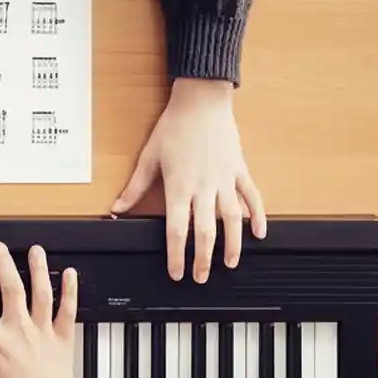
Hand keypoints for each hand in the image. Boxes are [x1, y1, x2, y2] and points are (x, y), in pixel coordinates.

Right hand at [0, 243, 147, 377]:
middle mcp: (20, 332)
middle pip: (11, 288)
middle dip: (3, 264)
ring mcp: (44, 335)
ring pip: (41, 292)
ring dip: (38, 268)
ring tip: (35, 250)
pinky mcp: (64, 343)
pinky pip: (69, 311)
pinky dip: (71, 291)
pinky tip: (70, 274)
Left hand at [110, 77, 265, 282]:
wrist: (201, 100)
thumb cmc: (174, 126)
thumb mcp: (149, 157)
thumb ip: (135, 187)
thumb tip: (117, 207)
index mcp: (179, 185)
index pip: (177, 229)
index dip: (177, 254)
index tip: (176, 271)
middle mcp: (204, 186)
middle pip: (206, 231)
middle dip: (204, 258)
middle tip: (201, 276)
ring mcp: (225, 179)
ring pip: (232, 219)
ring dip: (233, 244)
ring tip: (230, 263)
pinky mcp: (239, 170)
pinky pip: (252, 196)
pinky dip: (258, 215)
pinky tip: (259, 232)